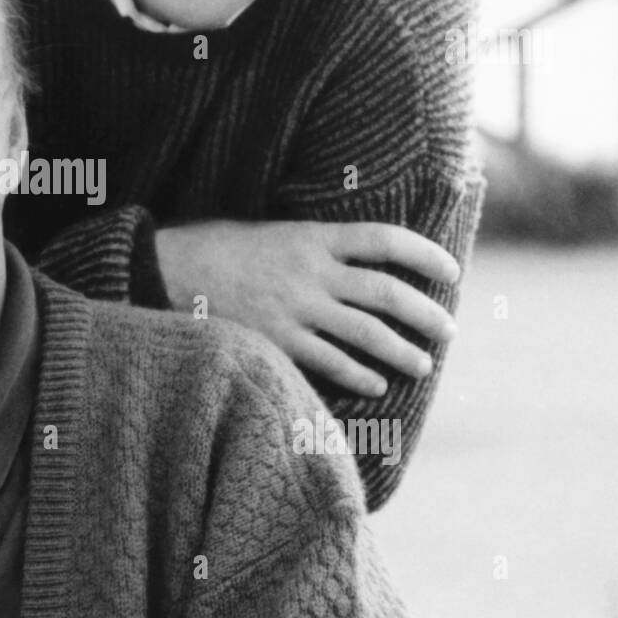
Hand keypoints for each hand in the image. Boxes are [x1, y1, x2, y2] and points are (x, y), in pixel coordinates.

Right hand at [154, 220, 459, 397]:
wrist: (165, 270)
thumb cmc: (216, 248)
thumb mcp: (270, 232)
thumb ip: (311, 246)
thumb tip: (353, 261)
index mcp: (311, 235)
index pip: (384, 238)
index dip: (425, 254)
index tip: (451, 271)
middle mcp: (309, 271)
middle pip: (386, 292)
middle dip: (426, 313)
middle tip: (449, 329)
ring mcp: (294, 308)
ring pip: (366, 333)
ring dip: (402, 352)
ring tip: (422, 364)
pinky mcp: (276, 340)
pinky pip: (329, 363)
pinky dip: (358, 376)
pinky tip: (375, 385)